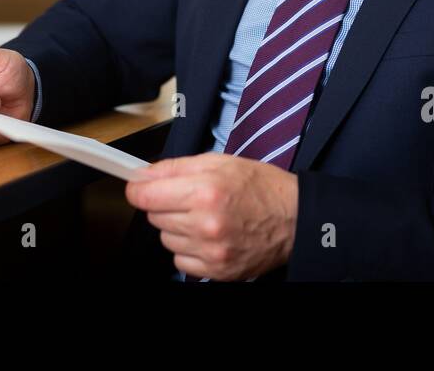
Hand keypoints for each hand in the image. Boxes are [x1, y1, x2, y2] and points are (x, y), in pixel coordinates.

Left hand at [124, 153, 297, 280]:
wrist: (294, 219)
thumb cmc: (261, 187)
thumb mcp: (220, 162)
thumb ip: (176, 167)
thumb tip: (143, 175)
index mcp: (205, 191)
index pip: (145, 195)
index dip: (139, 189)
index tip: (139, 187)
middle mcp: (206, 224)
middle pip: (154, 217)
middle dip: (165, 205)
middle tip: (188, 198)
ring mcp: (211, 252)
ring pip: (166, 240)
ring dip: (177, 228)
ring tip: (203, 217)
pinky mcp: (217, 272)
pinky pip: (180, 262)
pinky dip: (188, 249)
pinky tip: (208, 236)